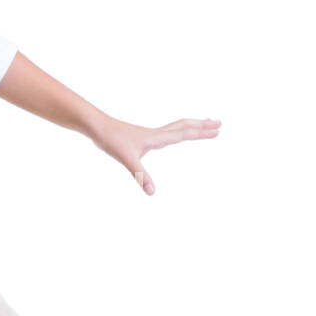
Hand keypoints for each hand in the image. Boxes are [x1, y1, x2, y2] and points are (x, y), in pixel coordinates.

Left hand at [89, 117, 220, 195]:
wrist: (96, 127)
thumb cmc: (110, 140)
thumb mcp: (126, 160)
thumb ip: (141, 175)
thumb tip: (152, 192)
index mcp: (156, 137)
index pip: (184, 133)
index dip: (201, 133)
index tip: (218, 131)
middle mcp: (156, 134)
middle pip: (184, 126)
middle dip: (202, 125)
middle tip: (219, 123)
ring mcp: (149, 134)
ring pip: (176, 127)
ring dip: (192, 125)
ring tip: (204, 123)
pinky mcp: (143, 137)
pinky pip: (167, 132)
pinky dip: (177, 131)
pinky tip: (174, 136)